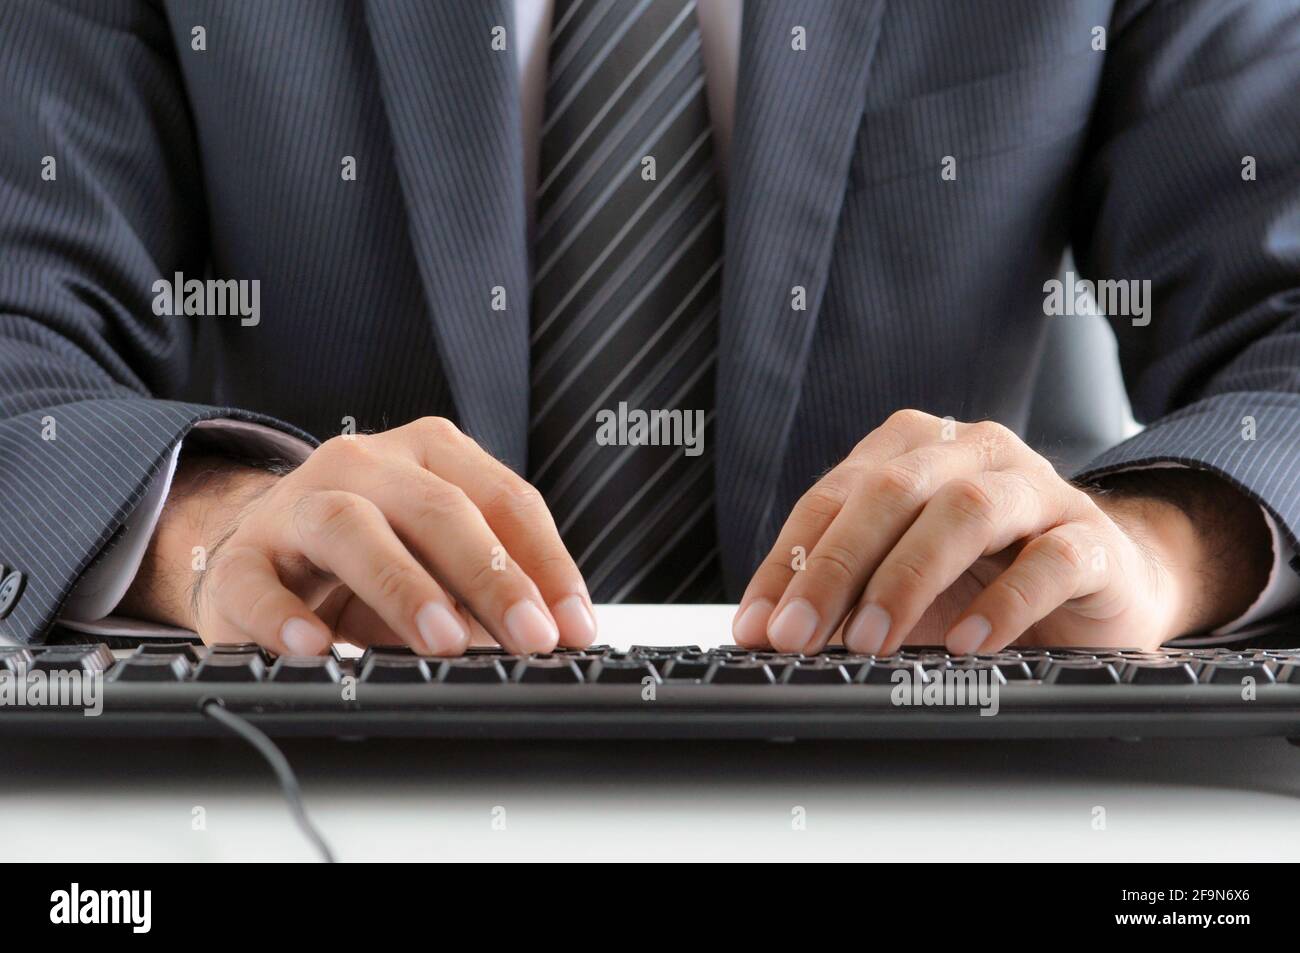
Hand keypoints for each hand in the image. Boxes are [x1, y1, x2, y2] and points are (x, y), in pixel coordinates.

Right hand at [119, 418, 595, 655]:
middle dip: (491, 575)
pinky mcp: (238, 558)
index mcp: (430, 454)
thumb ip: (490, 588)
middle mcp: (364, 464)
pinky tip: (317, 647)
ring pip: (349, 527)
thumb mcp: (439, 561)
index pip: (504, 499)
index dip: (546, 563)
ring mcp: (297, 506)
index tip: (574, 625)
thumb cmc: (370, 554)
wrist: (260, 550)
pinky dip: (285, 616)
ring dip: (403, 586)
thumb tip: (551, 635)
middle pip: (436, 507)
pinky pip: (256, 582)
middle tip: (530, 635)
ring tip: (443, 640)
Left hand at [732, 410, 1270, 654]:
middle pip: (891, 491)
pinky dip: (1003, 604)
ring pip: (966, 511)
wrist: (1105, 579)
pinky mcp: (1092, 539)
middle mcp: (973, 453)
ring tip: (872, 640)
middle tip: (797, 636)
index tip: (757, 625)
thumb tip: (766, 634)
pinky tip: (967, 644)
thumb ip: (843, 594)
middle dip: (834, 567)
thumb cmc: (987, 575)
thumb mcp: (903, 580)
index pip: (834, 495)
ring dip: (907, 577)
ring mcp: (1038, 489)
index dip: (787, 560)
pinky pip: (1050, 561)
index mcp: (914, 450)